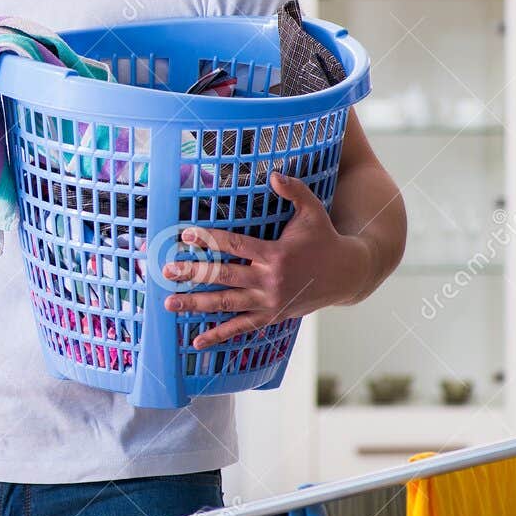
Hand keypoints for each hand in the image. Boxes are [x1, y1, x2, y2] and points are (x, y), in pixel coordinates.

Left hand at [159, 172, 374, 347]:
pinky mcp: (271, 316)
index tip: (185, 234)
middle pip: (225, 276)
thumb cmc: (324, 239)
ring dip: (196, 304)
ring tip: (169, 303)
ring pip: (227, 304)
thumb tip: (274, 174)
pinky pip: (241, 328)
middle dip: (194, 273)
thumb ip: (294, 191)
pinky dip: (219, 336)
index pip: (236, 245)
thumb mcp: (313, 211)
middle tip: (167, 271)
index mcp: (275, 254)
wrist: (347, 275)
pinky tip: (196, 341)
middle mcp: (270, 280)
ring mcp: (269, 302)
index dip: (210, 239)